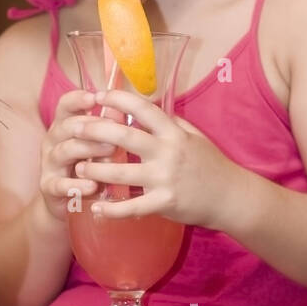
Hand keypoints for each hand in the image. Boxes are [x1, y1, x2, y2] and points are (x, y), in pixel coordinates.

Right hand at [39, 88, 118, 222]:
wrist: (66, 203)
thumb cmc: (87, 168)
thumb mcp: (96, 147)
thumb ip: (106, 132)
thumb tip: (124, 113)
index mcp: (63, 127)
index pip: (65, 106)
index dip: (77, 100)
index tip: (95, 98)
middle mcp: (53, 142)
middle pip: (66, 126)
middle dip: (92, 126)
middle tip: (116, 128)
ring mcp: (49, 164)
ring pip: (64, 151)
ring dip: (87, 149)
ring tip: (110, 151)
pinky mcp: (49, 187)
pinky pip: (60, 184)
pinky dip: (76, 184)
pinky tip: (92, 185)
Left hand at [72, 88, 246, 228]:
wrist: (231, 197)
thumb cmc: (212, 165)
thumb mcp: (195, 137)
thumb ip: (172, 122)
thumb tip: (150, 106)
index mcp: (173, 132)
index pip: (142, 108)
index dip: (118, 99)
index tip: (98, 95)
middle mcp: (167, 151)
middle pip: (124, 136)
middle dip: (95, 130)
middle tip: (74, 129)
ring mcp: (165, 178)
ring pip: (120, 173)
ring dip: (94, 170)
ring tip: (77, 168)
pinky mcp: (164, 202)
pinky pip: (132, 207)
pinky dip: (112, 210)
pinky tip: (96, 208)